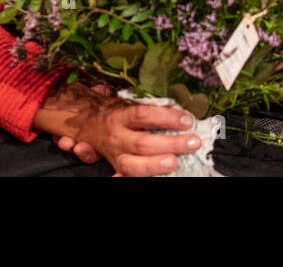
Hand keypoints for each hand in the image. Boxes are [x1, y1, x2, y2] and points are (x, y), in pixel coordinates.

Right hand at [35, 85, 201, 176]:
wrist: (90, 123)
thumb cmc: (119, 113)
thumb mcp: (131, 104)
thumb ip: (152, 109)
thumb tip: (182, 115)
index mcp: (122, 115)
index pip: (144, 114)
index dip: (167, 117)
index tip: (187, 120)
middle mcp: (117, 135)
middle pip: (142, 142)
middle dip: (170, 144)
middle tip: (192, 142)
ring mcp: (115, 153)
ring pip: (133, 164)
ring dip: (156, 164)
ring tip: (174, 161)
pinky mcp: (116, 166)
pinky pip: (124, 175)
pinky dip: (135, 177)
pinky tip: (154, 177)